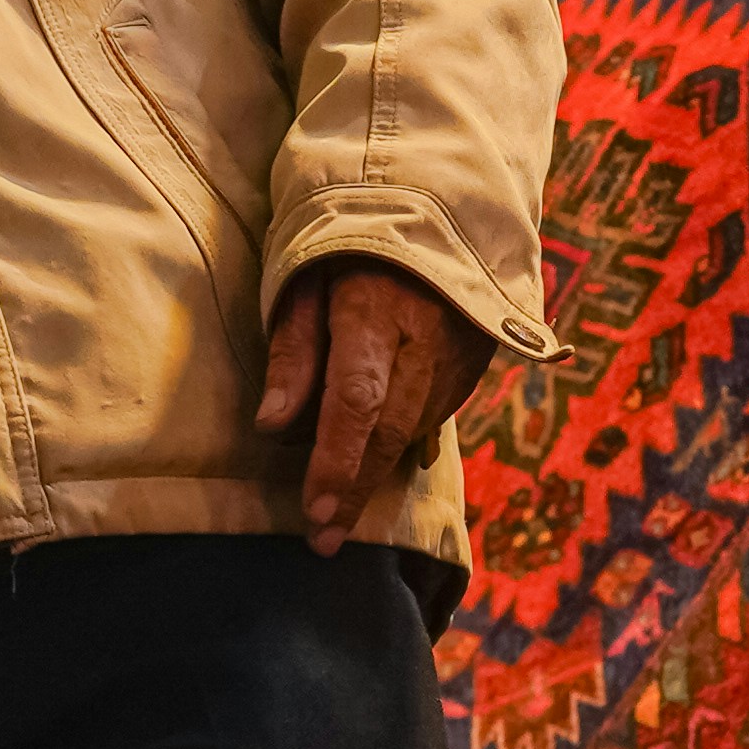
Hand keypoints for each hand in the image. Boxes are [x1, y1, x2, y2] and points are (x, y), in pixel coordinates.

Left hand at [254, 260, 487, 552]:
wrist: (437, 208)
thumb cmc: (349, 245)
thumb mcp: (305, 280)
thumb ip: (292, 351)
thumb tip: (273, 425)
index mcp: (376, 311)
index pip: (355, 401)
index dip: (336, 461)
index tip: (314, 511)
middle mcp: (425, 339)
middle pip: (389, 431)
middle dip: (354, 491)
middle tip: (323, 541)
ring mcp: (458, 354)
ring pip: (414, 430)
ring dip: (376, 473)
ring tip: (339, 510)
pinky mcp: (476, 363)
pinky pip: (433, 417)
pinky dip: (401, 443)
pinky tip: (373, 459)